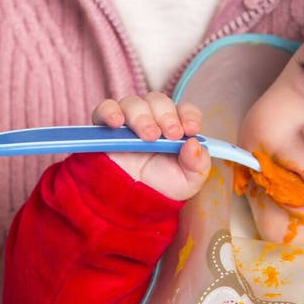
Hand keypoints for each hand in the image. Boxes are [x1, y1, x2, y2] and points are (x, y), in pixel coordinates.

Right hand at [92, 93, 210, 201]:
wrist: (132, 203)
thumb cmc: (162, 186)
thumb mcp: (189, 181)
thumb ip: (198, 164)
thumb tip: (195, 144)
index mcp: (175, 125)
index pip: (184, 109)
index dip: (188, 115)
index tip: (190, 129)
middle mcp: (152, 117)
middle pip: (158, 100)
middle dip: (166, 116)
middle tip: (171, 135)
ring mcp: (128, 120)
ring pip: (133, 103)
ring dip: (142, 117)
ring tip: (148, 137)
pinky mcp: (105, 126)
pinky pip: (105, 108)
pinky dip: (110, 111)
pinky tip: (117, 123)